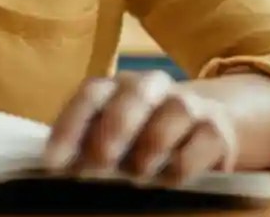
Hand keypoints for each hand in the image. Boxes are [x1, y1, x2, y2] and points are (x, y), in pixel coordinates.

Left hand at [43, 71, 238, 185]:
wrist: (207, 126)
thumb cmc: (143, 138)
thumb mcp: (112, 139)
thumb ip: (86, 148)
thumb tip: (59, 171)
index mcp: (116, 87)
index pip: (90, 96)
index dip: (70, 128)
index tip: (54, 164)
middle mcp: (151, 87)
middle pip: (132, 97)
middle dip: (112, 132)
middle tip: (99, 165)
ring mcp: (186, 104)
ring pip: (172, 114)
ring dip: (150, 148)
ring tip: (137, 176)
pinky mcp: (215, 129)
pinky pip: (200, 143)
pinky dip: (183, 165)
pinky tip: (169, 182)